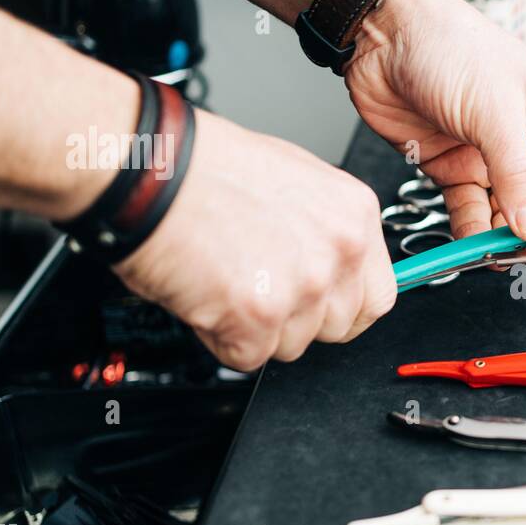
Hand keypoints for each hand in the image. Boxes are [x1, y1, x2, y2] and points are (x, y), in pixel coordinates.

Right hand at [112, 109, 395, 369]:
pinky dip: (220, 338)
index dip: (344, 309)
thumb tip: (331, 267)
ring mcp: (304, 285)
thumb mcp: (294, 181)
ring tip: (225, 280)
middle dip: (298, 320)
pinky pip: (249, 356)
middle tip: (259, 288)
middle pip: (338, 326)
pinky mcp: (259, 316)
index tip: (324, 309)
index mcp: (353, 215)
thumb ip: (324, 231)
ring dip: (257, 328)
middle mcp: (339, 250)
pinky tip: (205, 295)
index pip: (378, 296)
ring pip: (293, 345)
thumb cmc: (204, 167)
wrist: (147, 169)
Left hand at [346, 0, 525, 269]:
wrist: (383, 34)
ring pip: (514, 217)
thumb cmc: (450, 44)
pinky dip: (473, 234)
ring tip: (502, 255)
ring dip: (510, 240)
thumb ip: (518, 175)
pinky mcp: (455, 169)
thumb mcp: (495, 110)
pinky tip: (472, 244)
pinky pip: (472, 214)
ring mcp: (493, 158)